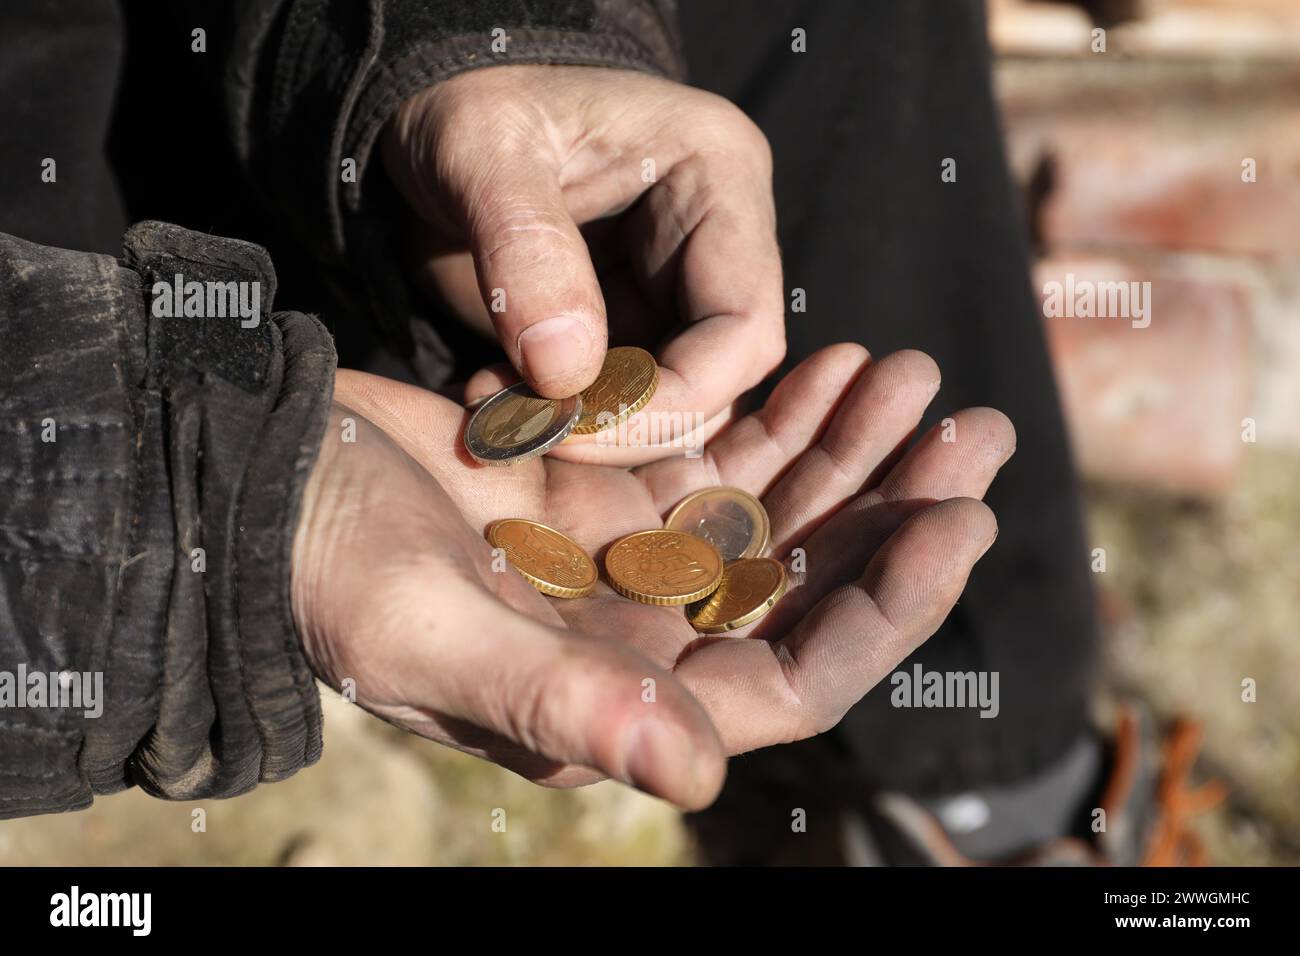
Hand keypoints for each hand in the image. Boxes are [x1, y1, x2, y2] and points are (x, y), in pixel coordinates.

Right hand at [291, 345, 1013, 807]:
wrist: (264, 476)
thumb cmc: (327, 567)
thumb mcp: (428, 632)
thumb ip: (559, 706)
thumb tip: (700, 774)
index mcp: (618, 702)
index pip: (793, 676)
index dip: (886, 609)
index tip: (957, 520)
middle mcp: (645, 639)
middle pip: (806, 586)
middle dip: (895, 511)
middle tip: (974, 429)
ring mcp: (635, 558)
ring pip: (777, 512)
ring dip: (851, 449)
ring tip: (917, 378)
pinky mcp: (614, 487)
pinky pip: (724, 453)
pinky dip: (779, 410)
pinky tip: (829, 360)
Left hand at [382, 65, 784, 463]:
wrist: (432, 115)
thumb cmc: (464, 101)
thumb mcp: (479, 148)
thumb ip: (524, 248)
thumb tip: (568, 373)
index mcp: (718, 176)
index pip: (743, 326)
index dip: (674, 395)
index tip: (577, 423)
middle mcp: (716, 243)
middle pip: (719, 380)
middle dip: (626, 424)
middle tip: (527, 430)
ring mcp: (675, 291)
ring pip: (674, 406)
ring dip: (592, 432)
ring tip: (498, 412)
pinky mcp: (631, 327)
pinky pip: (621, 403)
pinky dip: (566, 422)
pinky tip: (499, 404)